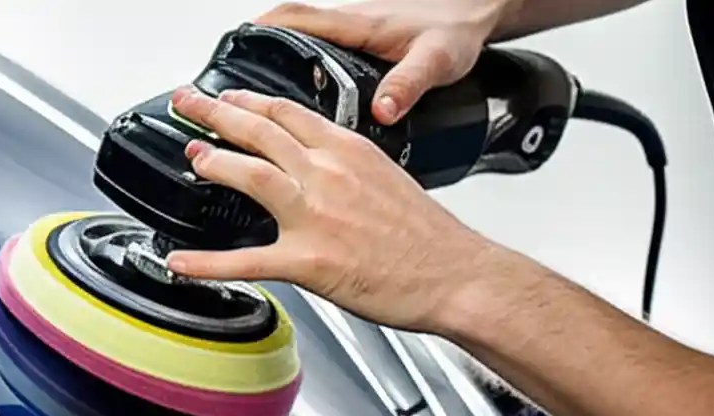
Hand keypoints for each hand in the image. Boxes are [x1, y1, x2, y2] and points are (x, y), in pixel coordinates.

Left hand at [165, 86, 506, 334]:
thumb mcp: (387, 178)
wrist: (457, 276)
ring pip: (251, 174)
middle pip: (261, 131)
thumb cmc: (430, 238)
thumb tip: (318, 168)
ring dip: (214, 163)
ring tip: (192, 159)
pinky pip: (247, 260)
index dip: (249, 101)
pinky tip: (180, 261)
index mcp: (348, 151)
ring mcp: (317, 216)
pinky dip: (207, 263)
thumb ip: (346, 168)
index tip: (226, 97)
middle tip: (188, 106)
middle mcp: (329, 174)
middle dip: (216, 114)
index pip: (288, 112)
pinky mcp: (310, 261)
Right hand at [255, 0, 519, 122]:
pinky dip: (305, 63)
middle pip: (290, 29)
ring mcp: (354, 29)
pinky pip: (322, 47)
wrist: (479, 9)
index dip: (262, 32)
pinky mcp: (363, 39)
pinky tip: (304, 94)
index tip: (236, 47)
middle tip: (234, 81)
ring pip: (305, 39)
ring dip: (280, 58)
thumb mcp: (436, 60)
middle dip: (258, 50)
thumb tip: (384, 109)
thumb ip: (408, 85)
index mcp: (357, 25)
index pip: (296, 19)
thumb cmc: (459, 27)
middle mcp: (350, 22)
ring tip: (257, 96)